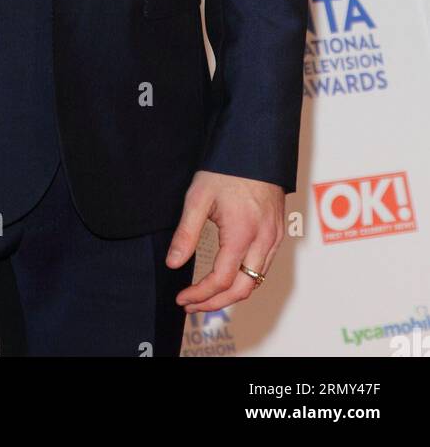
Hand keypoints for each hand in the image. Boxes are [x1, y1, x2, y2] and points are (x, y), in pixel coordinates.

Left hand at [165, 169, 284, 312]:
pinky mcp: (278, 232)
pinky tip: (229, 277)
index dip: (200, 295)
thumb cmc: (225, 169)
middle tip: (191, 305)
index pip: (221, 280)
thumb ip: (186, 233)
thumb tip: (173, 263)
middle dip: (216, 303)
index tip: (181, 298)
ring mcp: (274, 238)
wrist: (254, 147)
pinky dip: (246, 280)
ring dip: (231, 294)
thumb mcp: (198, 197)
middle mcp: (263, 240)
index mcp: (242, 233)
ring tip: (206, 296)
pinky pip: (264, 267)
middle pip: (243, 289)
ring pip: (256, 281)